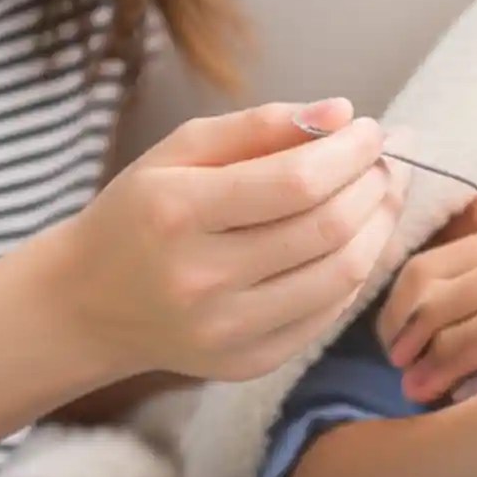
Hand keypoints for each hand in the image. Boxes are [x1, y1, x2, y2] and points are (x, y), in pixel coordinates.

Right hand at [50, 98, 408, 381]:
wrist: (89, 305)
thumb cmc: (142, 213)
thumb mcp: (179, 151)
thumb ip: (260, 125)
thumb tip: (342, 112)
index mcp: (178, 212)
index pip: (296, 182)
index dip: (350, 153)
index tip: (370, 128)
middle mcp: (202, 279)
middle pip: (328, 229)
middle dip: (373, 185)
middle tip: (386, 159)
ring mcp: (227, 331)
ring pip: (343, 274)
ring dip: (379, 226)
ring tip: (383, 193)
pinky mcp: (249, 363)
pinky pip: (330, 311)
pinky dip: (357, 268)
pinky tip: (356, 238)